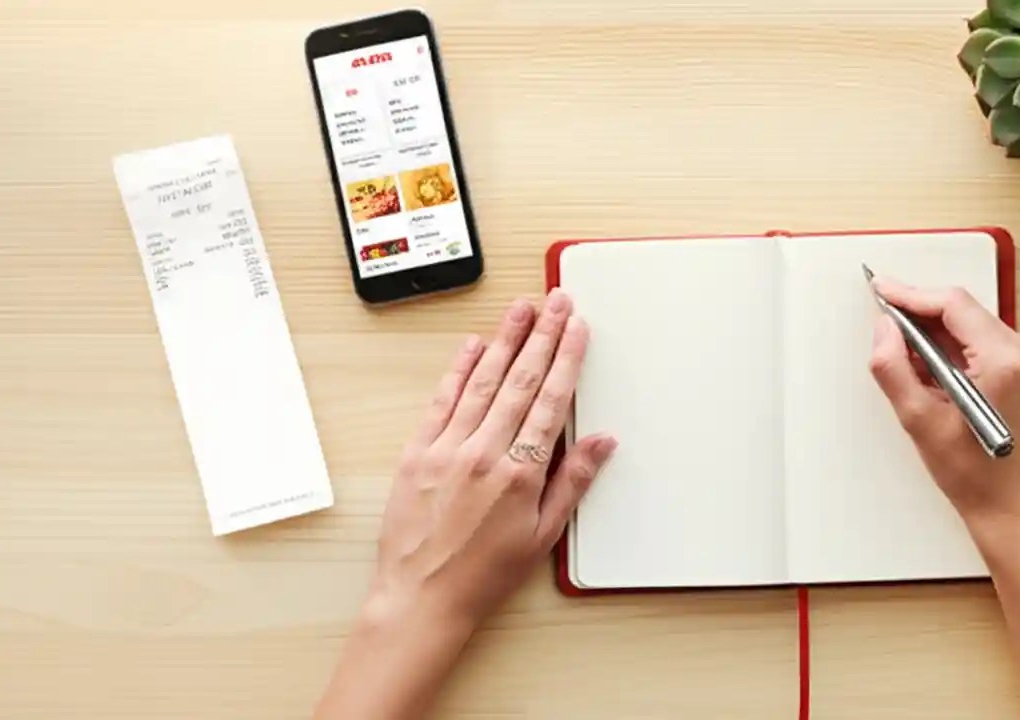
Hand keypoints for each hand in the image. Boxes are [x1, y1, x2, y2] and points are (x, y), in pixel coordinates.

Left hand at [315, 291, 615, 719]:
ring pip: (483, 381)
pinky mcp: (418, 453)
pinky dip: (457, 370)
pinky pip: (441, 401)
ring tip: (521, 308)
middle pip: (520, 380)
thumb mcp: (542, 535)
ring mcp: (448, 448)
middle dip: (542, 335)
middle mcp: (484, 452)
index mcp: (520, 472)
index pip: (551, 400)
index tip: (578, 329)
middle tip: (556, 301)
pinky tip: (472, 345)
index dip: (566, 359)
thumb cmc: (484, 574)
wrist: (422, 598)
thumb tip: (602, 440)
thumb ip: (572, 481)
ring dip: (504, 340)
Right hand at [867, 278, 1019, 525]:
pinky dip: (946, 347)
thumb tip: (883, 330)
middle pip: (961, 309)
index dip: (911, 294)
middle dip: (919, 311)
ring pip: (967, 324)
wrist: (1009, 506)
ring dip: (931, 331)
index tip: (881, 290)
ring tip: (900, 353)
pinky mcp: (1018, 371)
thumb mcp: (919, 420)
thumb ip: (894, 369)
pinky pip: (976, 342)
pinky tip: (924, 367)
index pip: (952, 304)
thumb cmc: (973, 474)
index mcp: (1003, 359)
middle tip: (883, 321)